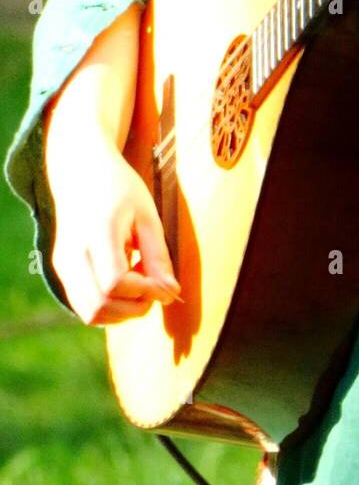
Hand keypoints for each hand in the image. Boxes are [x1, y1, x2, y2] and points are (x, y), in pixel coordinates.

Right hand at [47, 132, 180, 326]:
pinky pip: (84, 305)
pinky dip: (109, 306)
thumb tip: (170, 294)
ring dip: (122, 311)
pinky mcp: (61, 271)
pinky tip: (125, 282)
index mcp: (97, 232)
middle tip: (154, 286)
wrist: (81, 171)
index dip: (145, 292)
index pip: (116, 283)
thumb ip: (157, 256)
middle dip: (134, 308)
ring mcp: (62, 264)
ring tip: (140, 283)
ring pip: (89, 313)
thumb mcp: (147, 216)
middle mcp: (72, 253)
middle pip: (99, 306)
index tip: (166, 284)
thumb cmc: (120, 190)